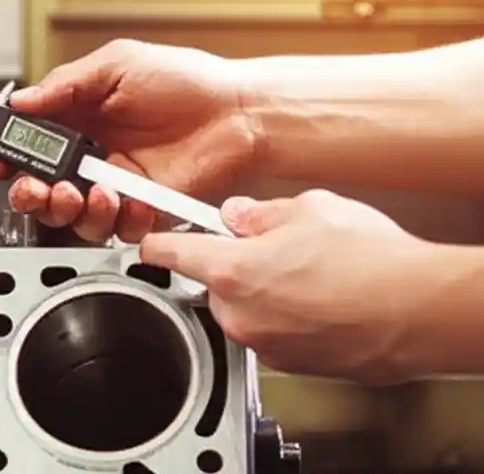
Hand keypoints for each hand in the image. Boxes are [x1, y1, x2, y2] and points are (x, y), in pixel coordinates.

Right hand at [0, 39, 260, 242]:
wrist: (236, 112)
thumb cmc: (185, 82)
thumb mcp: (116, 65)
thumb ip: (64, 85)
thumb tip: (21, 102)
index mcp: (74, 119)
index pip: (22, 144)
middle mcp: (88, 156)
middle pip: (36, 188)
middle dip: (26, 193)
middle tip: (34, 188)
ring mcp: (113, 185)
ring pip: (69, 216)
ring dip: (69, 210)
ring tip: (88, 191)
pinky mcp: (141, 209)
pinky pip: (115, 229)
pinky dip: (117, 219)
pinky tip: (129, 198)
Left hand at [141, 189, 435, 383]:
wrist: (421, 312)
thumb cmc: (372, 261)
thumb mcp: (309, 209)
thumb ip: (260, 213)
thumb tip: (239, 215)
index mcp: (231, 270)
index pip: (168, 254)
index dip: (158, 241)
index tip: (152, 239)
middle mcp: (240, 314)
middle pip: (211, 284)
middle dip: (233, 266)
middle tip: (273, 249)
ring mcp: (265, 344)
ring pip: (243, 310)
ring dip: (262, 294)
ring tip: (310, 275)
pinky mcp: (291, 365)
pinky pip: (273, 334)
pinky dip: (287, 318)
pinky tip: (323, 301)